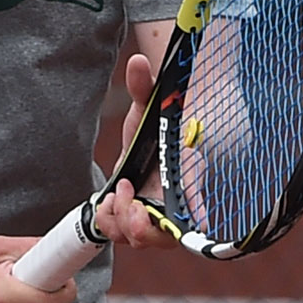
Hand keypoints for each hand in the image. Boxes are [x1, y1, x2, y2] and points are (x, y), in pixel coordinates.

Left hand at [93, 52, 179, 251]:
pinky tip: (108, 201)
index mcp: (187, 176)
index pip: (193, 205)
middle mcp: (175, 201)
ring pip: (143, 240)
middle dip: (141, 229)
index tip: (159, 210)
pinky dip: (113, 223)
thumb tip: (137, 61)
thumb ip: (142, 85)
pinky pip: (126, 234)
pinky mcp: (137, 216)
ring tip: (115, 197)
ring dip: (122, 224)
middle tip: (128, 203)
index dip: (184, 218)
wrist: (153, 133)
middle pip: (166, 238)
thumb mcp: (146, 103)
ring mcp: (156, 212)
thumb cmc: (157, 119)